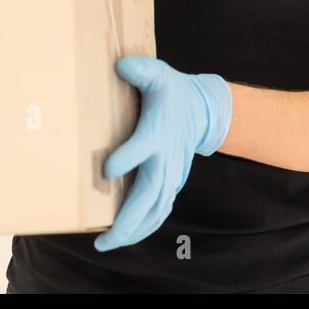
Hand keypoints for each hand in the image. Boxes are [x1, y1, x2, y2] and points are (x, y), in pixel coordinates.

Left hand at [95, 56, 232, 251]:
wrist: (204, 110)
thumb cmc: (173, 92)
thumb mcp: (158, 74)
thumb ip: (140, 70)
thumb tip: (121, 66)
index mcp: (157, 132)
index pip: (142, 148)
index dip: (126, 159)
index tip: (107, 170)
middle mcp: (165, 158)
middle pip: (148, 195)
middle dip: (127, 220)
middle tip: (104, 239)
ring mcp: (171, 173)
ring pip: (155, 209)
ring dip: (134, 229)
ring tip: (109, 243)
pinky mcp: (172, 181)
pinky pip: (160, 209)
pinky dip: (145, 225)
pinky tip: (128, 235)